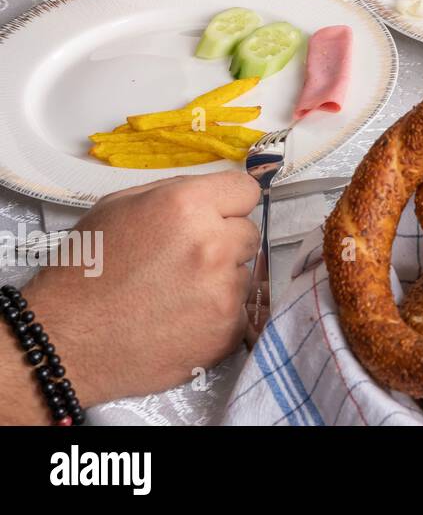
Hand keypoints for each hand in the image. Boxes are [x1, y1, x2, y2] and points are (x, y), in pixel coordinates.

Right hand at [21, 171, 260, 408]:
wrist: (65, 342)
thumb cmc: (84, 270)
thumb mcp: (118, 207)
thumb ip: (175, 192)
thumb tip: (214, 193)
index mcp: (187, 206)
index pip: (246, 190)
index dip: (229, 203)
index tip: (215, 216)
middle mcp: (213, 244)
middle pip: (249, 232)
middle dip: (225, 241)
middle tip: (185, 260)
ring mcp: (224, 290)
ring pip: (244, 272)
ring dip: (221, 279)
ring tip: (176, 293)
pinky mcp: (227, 330)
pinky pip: (240, 310)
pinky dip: (217, 314)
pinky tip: (181, 319)